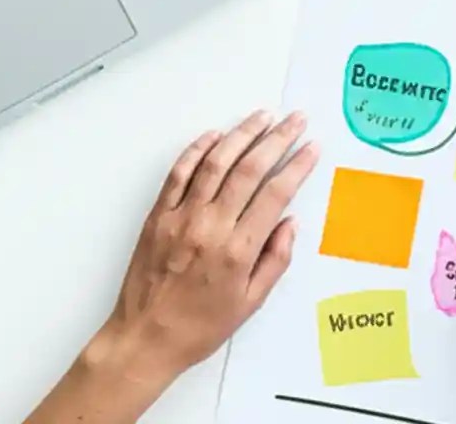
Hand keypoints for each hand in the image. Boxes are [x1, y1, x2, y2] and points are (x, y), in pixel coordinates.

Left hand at [26, 111, 319, 423]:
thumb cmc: (197, 327)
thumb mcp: (250, 302)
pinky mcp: (158, 216)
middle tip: (294, 120)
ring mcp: (181, 217)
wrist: (144, 339)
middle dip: (277, 138)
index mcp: (239, 250)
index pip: (276, 194)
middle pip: (250, 169)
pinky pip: (179, 173)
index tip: (311, 148)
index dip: (298, 165)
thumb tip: (289, 223)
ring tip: (261, 117)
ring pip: (216, 162)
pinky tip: (214, 136)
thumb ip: (275, 260)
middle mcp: (211, 227)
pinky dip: (197, 150)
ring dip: (241, 134)